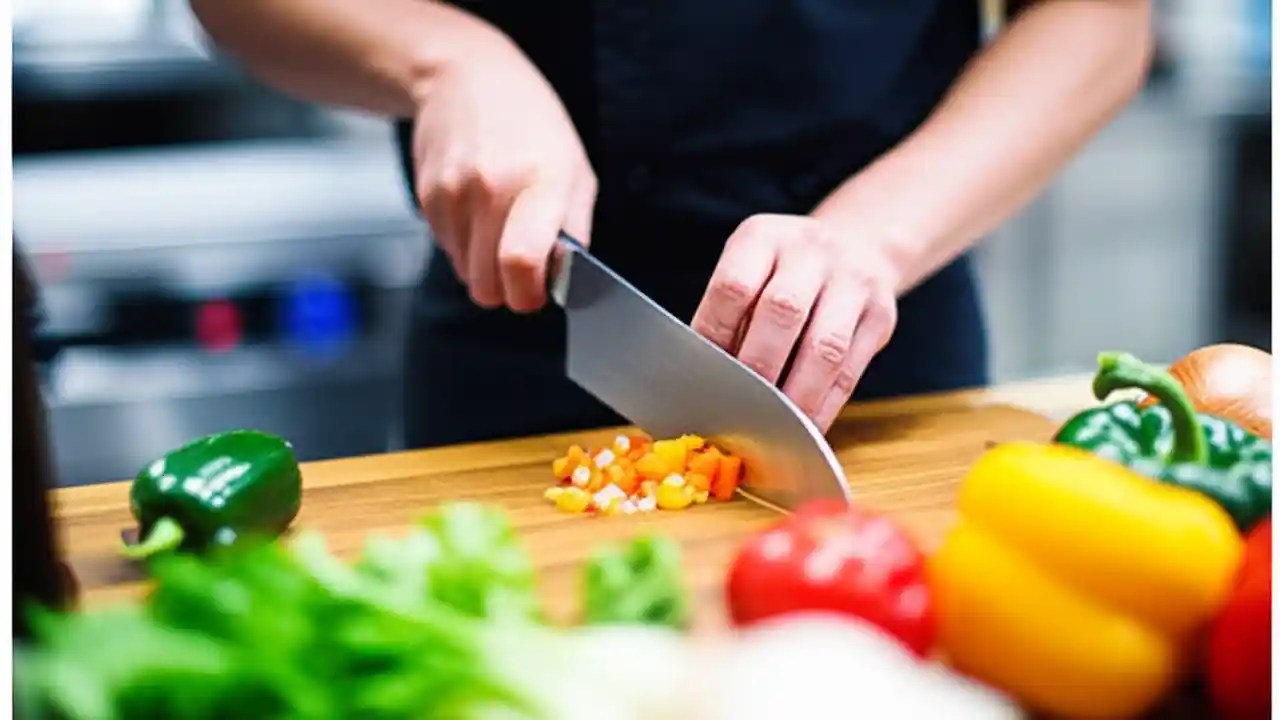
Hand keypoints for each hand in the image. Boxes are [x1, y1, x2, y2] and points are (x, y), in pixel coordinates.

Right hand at [411, 29, 595, 311]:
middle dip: (507, 288)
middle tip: (522, 265)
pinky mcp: (426, 198)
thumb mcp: (575, 170)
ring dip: (484, 264)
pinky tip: (476, 207)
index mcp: (540, 181)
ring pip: (466, 274)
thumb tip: (563, 280)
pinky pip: (448, 250)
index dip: (528, 294)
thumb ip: (574, 231)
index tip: (536, 293)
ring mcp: (452, 193)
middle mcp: (491, 188)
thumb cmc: (531, 125)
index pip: (521, 262)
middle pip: (488, 285)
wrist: (467, 77)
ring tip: (499, 222)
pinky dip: (465, 242)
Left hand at [691, 215, 899, 431]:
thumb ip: (726, 315)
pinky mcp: (881, 315)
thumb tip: (702, 382)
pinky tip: (804, 429)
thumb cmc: (782, 272)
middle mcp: (811, 251)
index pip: (734, 287)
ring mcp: (853, 280)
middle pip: (783, 312)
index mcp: (763, 236)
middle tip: (738, 408)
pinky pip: (851, 372)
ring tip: (773, 430)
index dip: (716, 336)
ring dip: (796, 398)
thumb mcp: (749, 268)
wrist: (857, 246)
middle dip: (757, 369)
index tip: (703, 376)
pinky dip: (824, 407)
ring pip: (824, 349)